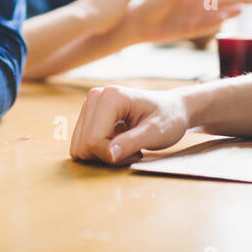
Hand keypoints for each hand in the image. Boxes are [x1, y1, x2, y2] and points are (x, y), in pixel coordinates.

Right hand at [70, 85, 189, 164]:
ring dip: (103, 153)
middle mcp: (95, 96)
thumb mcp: (156, 133)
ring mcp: (90, 104)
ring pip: (80, 145)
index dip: (111, 155)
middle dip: (106, 155)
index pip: (93, 140)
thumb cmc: (169, 118)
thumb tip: (109, 154)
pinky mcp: (89, 114)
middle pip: (83, 144)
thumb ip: (131, 143)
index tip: (136, 153)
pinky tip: (118, 143)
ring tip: (127, 146)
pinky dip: (100, 149)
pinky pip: (82, 143)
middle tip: (132, 150)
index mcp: (111, 97)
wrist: (172, 108)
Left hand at [125, 0, 251, 44]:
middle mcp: (197, 3)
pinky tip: (228, 18)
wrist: (139, 23)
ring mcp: (195, 17)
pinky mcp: (191, 30)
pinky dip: (218, 22)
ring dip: (231, 11)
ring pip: (219, 14)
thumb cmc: (153, 2)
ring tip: (245, 8)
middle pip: (223, 0)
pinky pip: (208, 26)